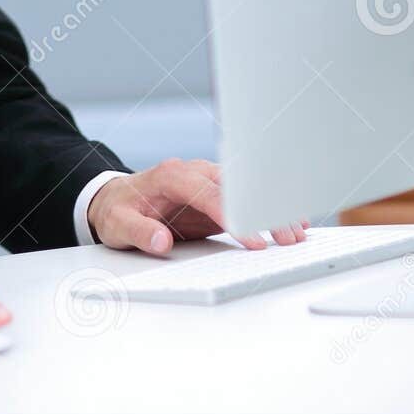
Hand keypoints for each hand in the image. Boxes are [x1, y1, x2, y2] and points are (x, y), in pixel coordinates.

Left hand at [88, 158, 308, 254]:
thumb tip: (161, 241)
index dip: (233, 216)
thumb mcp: (118, 225)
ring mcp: (206, 180)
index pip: (208, 194)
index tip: (253, 239)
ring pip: (245, 191)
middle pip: (235, 189)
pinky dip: (266, 208)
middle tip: (288, 236)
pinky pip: (245, 197)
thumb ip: (139, 232)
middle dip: (263, 212)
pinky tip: (290, 219)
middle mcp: (193, 172)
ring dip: (271, 209)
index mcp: (171, 176)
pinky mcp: (215, 194)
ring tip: (298, 230)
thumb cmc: (118, 210)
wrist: (115, 199)